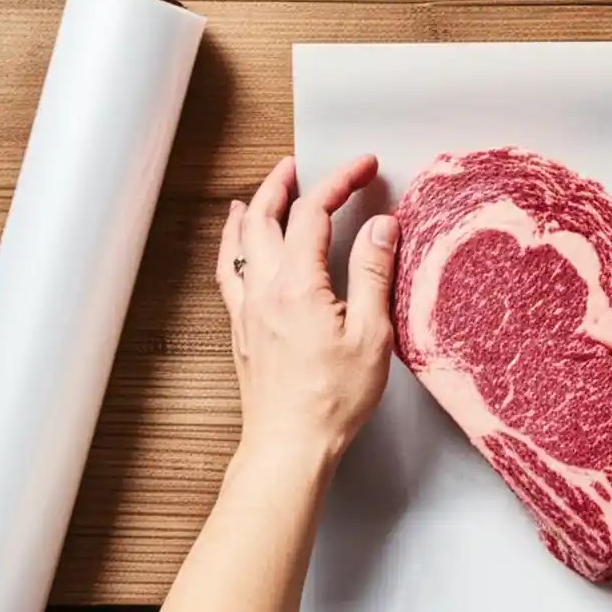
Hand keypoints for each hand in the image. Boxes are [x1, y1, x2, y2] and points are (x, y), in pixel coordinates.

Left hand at [216, 155, 398, 468]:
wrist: (290, 445)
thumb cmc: (332, 400)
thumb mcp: (372, 335)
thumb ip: (374, 274)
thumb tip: (382, 226)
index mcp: (298, 285)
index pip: (313, 213)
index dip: (339, 182)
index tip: (363, 167)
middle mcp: (264, 290)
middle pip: (265, 218)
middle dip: (283, 183)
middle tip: (301, 166)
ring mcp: (247, 311)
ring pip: (240, 243)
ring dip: (253, 210)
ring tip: (260, 194)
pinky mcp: (242, 332)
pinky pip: (229, 274)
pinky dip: (233, 248)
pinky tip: (238, 250)